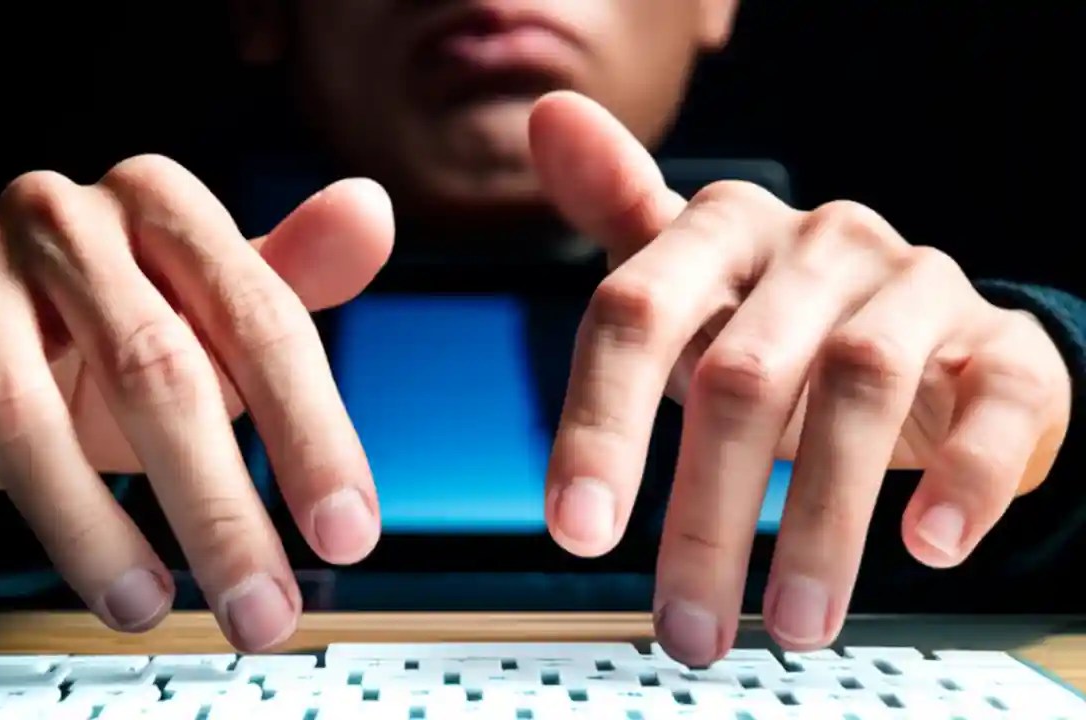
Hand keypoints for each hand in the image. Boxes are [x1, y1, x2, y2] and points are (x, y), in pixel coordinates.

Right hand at [0, 155, 393, 648]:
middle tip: (263, 608)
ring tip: (149, 608)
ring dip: (93, 531)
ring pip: (23, 413)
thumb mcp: (216, 304)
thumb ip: (296, 277)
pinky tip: (13, 524)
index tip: (346, 536)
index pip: (258, 318)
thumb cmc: (122, 321)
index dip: (310, 434)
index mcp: (159, 201)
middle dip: (217, 511)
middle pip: (151, 370)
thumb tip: (372, 215)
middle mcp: (60, 219)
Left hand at [529, 92, 1072, 663]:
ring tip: (789, 626)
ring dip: (822, 526)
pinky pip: (991, 403)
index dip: (598, 424)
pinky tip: (928, 547)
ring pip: (860, 394)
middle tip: (686, 628)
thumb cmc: (773, 323)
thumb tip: (549, 120)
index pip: (637, 310)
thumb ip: (615, 217)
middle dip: (706, 515)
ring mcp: (916, 289)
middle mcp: (819, 245)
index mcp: (724, 230)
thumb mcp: (686, 279)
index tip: (576, 532)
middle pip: (743, 376)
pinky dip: (962, 478)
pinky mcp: (1002, 345)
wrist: (922, 334)